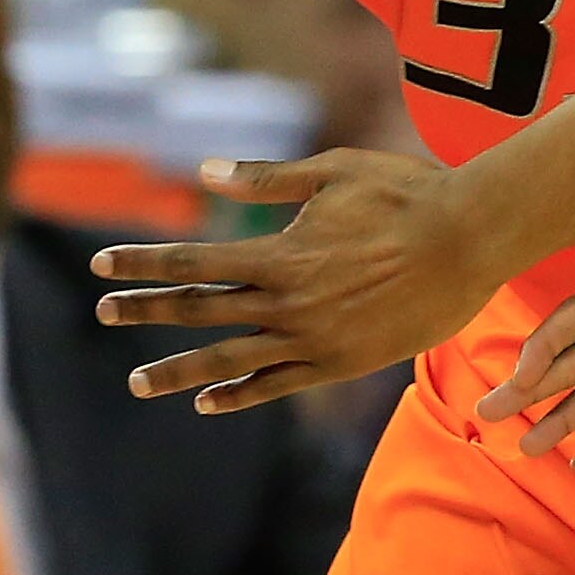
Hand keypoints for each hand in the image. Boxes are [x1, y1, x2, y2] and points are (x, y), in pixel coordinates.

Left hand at [93, 152, 499, 410]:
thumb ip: (267, 180)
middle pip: (200, 309)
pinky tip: (208, 402)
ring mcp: (314, 339)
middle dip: (146, 311)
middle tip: (103, 314)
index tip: (102, 264)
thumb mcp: (333, 172)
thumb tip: (207, 173)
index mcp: (280, 253)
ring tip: (138, 381)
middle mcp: (288, 302)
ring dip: (179, 370)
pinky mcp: (342, 363)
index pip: (192, 261)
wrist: (472, 241)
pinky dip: (239, 394)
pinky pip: (278, 384)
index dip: (143, 263)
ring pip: (230, 359)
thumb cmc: (407, 193)